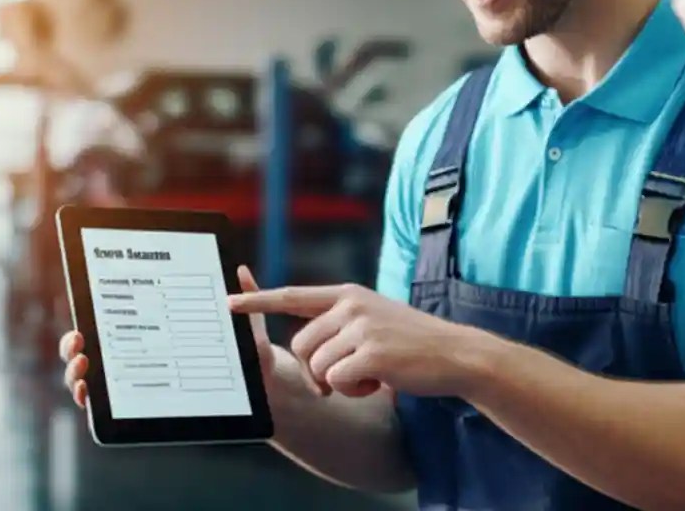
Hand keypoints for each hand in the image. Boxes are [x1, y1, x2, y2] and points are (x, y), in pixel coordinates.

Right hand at [59, 265, 278, 409]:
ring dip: (74, 374)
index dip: (88, 315)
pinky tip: (89, 395)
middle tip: (79, 343)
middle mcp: (137, 352)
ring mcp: (134, 380)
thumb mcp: (247, 325)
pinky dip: (89, 400)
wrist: (258, 389)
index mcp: (155, 326)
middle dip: (73, 344)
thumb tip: (239, 270)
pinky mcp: (137, 406)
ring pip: (89, 377)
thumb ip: (243, 298)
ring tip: (84, 367)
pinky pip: (103, 406)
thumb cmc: (248, 353)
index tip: (84, 316)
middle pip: (90, 347)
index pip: (112, 317)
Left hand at [229, 283, 486, 397]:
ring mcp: (360, 326)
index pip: (293, 295)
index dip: (259, 300)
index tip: (229, 302)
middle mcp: (350, 305)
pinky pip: (336, 380)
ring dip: (340, 381)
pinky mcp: (370, 351)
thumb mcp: (374, 317)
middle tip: (350, 373)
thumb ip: (340, 321)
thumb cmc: (412, 342)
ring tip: (373, 371)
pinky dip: (354, 389)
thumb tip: (303, 345)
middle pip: (302, 344)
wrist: (454, 354)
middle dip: (318, 367)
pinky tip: (380, 380)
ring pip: (318, 365)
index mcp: (348, 294)